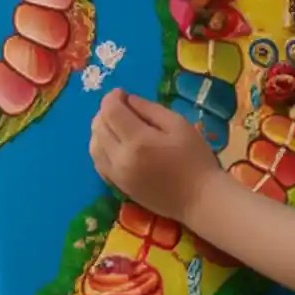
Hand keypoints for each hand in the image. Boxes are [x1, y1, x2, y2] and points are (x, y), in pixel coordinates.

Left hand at [89, 89, 222, 222]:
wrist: (200, 200)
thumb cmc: (195, 159)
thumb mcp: (179, 125)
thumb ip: (150, 109)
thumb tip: (128, 100)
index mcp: (137, 141)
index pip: (110, 112)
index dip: (112, 97)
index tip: (123, 93)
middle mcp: (120, 159)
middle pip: (98, 127)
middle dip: (105, 111)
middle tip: (122, 107)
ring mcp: (117, 176)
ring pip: (93, 145)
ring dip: (100, 130)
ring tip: (117, 124)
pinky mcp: (118, 187)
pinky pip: (98, 163)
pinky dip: (100, 148)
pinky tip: (114, 144)